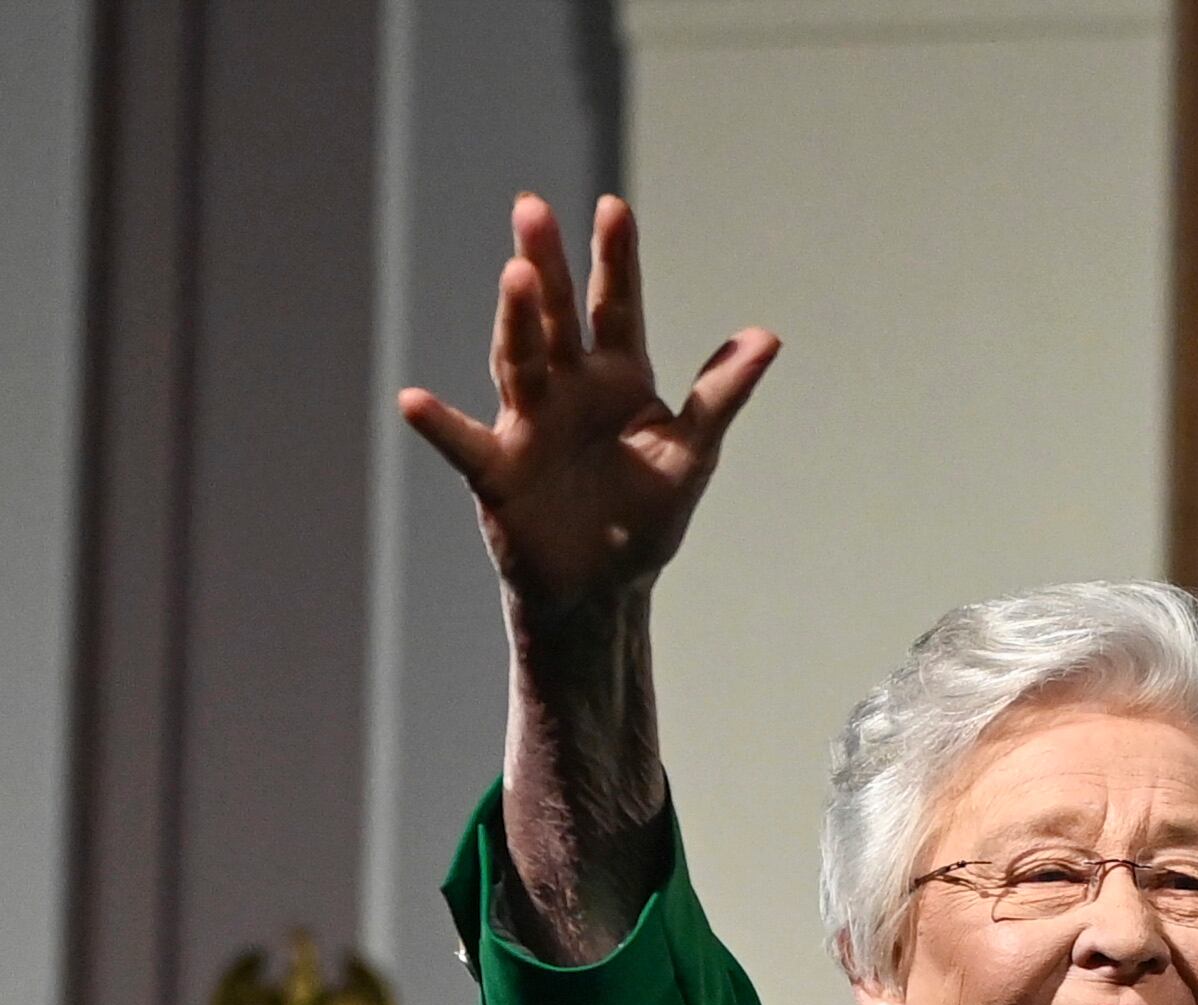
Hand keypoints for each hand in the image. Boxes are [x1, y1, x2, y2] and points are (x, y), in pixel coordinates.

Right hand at [398, 194, 777, 624]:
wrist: (606, 587)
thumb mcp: (691, 452)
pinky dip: (441, 424)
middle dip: (546, 266)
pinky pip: (466, 444)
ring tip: (515, 277)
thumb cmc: (644, 516)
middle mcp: (566, 389)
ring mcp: (527, 425)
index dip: (615, 261)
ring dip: (515, 322)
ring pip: (518, 362)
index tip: (614, 208)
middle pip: (555, 318)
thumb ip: (720, 394)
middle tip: (533, 208)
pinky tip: (415, 401)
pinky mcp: (499, 472)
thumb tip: (766, 336)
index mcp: (617, 379)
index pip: (616, 308)